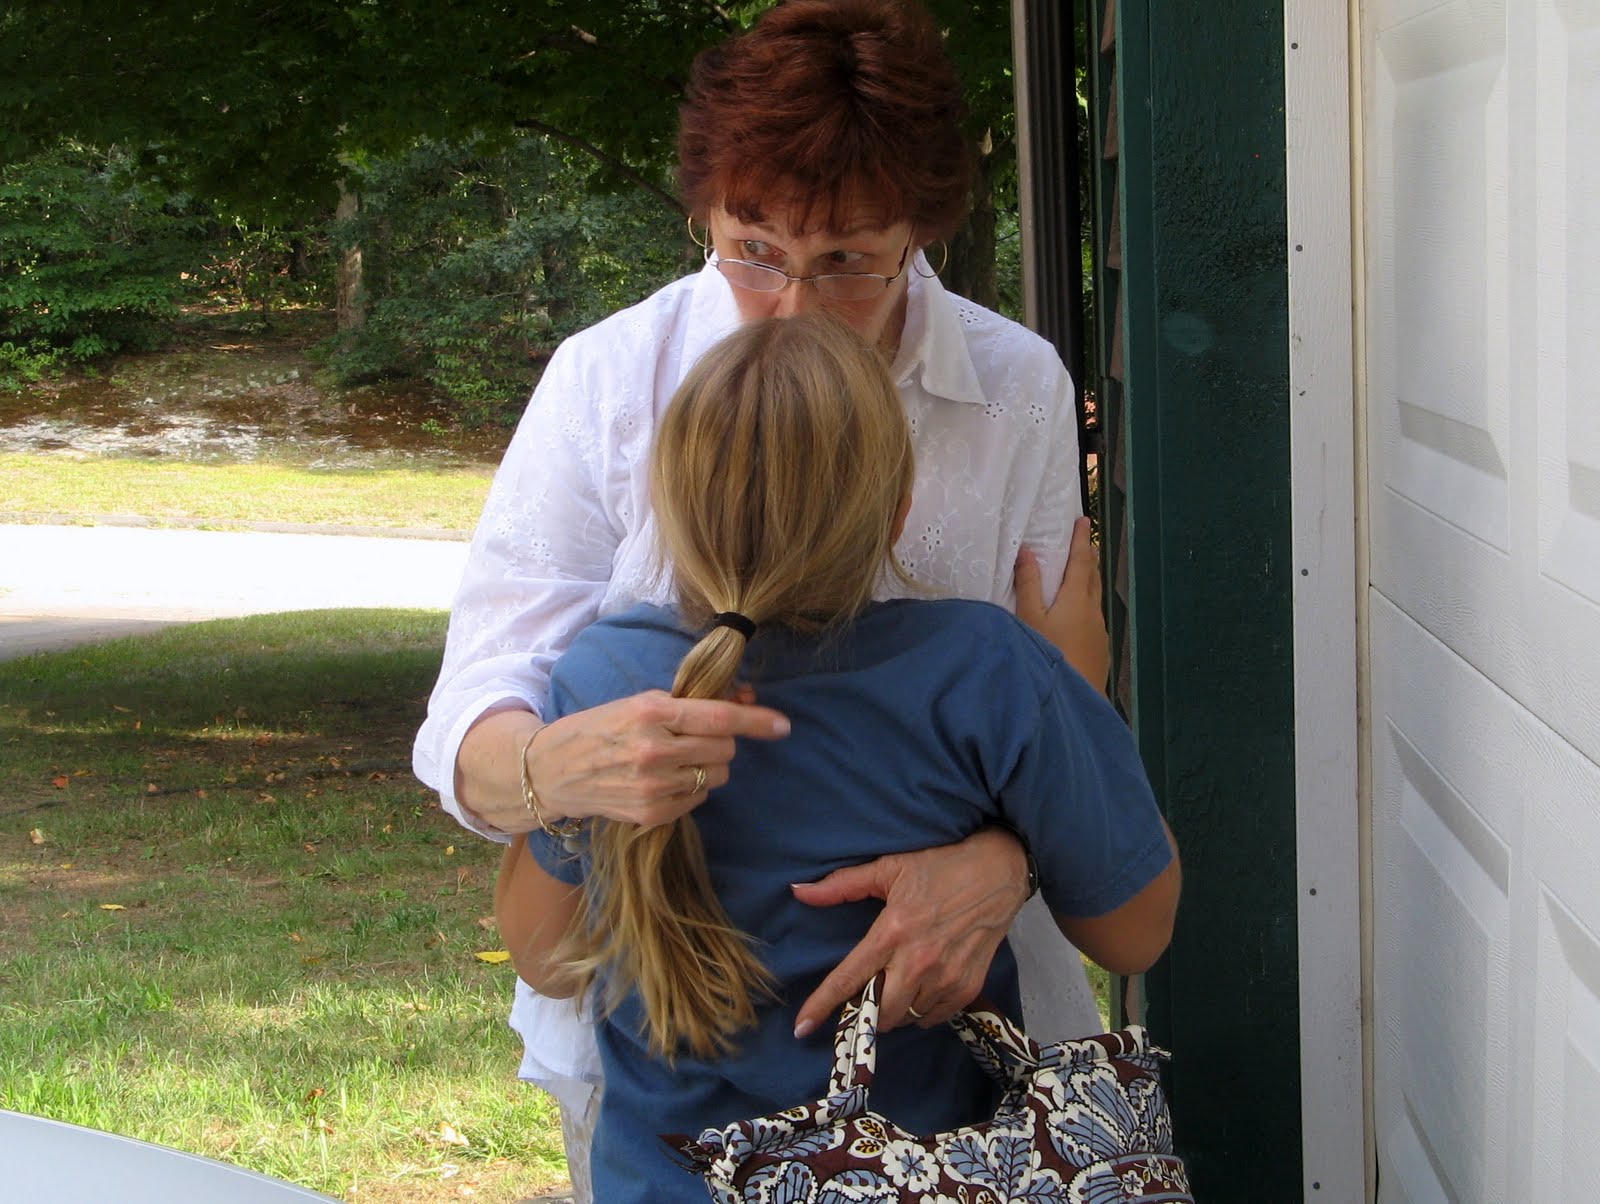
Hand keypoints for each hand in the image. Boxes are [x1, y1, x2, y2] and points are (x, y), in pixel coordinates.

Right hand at [456, 691, 788, 833]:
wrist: (550, 771)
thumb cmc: (598, 728)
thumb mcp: (639, 703)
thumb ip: (690, 704)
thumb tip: (745, 699)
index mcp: (652, 713)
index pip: (721, 718)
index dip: (757, 721)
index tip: (783, 725)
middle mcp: (655, 751)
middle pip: (725, 749)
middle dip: (720, 741)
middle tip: (695, 737)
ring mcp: (653, 787)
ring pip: (715, 776)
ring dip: (707, 765)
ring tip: (674, 759)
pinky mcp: (651, 814)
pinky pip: (697, 800)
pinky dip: (690, 788)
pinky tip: (661, 780)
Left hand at [789, 826, 1029, 1036]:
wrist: (998, 871)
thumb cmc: (940, 866)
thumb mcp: (888, 868)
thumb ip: (841, 885)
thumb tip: (798, 891)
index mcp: (892, 931)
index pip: (849, 978)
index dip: (822, 1005)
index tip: (801, 1028)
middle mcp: (917, 962)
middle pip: (877, 1012)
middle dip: (863, 1010)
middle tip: (865, 992)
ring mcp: (945, 978)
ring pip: (904, 1018)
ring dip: (892, 1009)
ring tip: (896, 983)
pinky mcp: (967, 988)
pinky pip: (932, 1018)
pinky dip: (920, 1011)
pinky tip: (920, 988)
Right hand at [1016, 516, 1108, 692]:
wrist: (1075, 698)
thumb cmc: (1048, 654)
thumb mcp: (1029, 619)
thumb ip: (1027, 585)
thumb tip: (1027, 551)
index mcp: (1075, 599)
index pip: (1080, 561)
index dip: (1080, 540)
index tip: (1083, 520)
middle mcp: (1092, 611)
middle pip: (1093, 577)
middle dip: (1088, 557)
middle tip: (1086, 542)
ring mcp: (1099, 630)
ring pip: (1095, 597)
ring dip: (1090, 580)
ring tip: (1084, 572)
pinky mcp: (1099, 648)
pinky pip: (1095, 616)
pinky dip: (1088, 604)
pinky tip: (1081, 615)